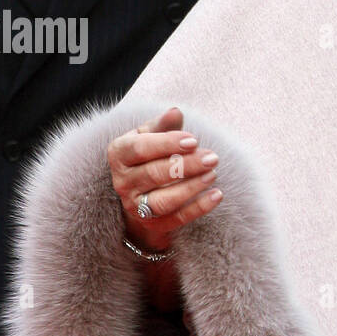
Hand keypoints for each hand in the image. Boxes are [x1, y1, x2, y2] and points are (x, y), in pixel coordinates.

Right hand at [108, 107, 222, 252]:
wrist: (140, 193)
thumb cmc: (148, 156)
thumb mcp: (150, 136)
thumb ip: (162, 125)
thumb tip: (175, 111)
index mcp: (119, 154)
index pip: (140, 148)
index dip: (167, 144)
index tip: (194, 140)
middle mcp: (123, 181)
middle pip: (154, 174)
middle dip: (186, 165)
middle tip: (212, 157)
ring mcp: (135, 206)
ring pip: (164, 200)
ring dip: (191, 187)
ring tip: (213, 174)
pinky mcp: (153, 223)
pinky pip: (177, 218)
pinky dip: (199, 208)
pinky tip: (217, 194)